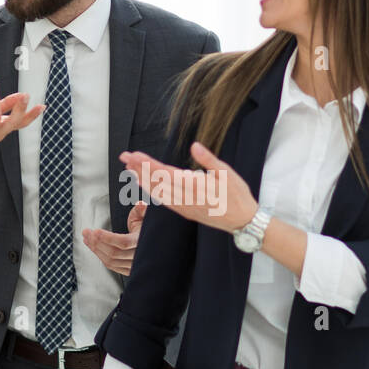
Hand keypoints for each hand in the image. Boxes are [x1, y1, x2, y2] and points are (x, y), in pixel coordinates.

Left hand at [82, 200, 145, 275]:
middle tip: (86, 232)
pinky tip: (94, 248)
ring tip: (87, 239)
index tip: (95, 231)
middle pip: (114, 253)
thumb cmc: (147, 225)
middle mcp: (140, 255)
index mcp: (143, 241)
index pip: (124, 242)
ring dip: (96, 250)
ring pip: (111, 261)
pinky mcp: (129, 269)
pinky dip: (101, 257)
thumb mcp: (145, 214)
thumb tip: (140, 205)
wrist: (153, 239)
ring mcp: (135, 265)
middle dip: (97, 242)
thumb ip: (142, 210)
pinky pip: (113, 266)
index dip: (108, 238)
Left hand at [118, 141, 257, 233]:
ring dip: (143, 180)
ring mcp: (185, 207)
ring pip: (158, 193)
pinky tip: (147, 187)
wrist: (243, 222)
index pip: (165, 172)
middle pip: (157, 182)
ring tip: (130, 170)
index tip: (135, 155)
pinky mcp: (186, 213)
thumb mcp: (227, 173)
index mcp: (195, 186)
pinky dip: (153, 193)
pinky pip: (165, 202)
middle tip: (125, 157)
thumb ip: (209, 160)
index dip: (148, 164)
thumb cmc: (237, 196)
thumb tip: (194, 146)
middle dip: (139, 168)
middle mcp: (186, 198)